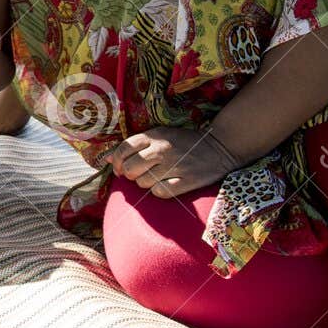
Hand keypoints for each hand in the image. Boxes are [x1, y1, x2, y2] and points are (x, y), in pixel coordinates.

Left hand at [100, 127, 233, 197]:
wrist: (219, 147)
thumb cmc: (184, 143)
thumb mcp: (159, 136)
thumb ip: (133, 145)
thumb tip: (107, 158)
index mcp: (155, 136)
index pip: (124, 148)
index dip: (117, 161)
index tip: (119, 168)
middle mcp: (163, 149)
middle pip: (130, 168)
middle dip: (129, 175)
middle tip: (137, 175)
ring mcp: (175, 165)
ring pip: (143, 182)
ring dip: (145, 183)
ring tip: (155, 178)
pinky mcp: (187, 181)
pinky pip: (159, 192)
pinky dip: (159, 191)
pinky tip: (166, 184)